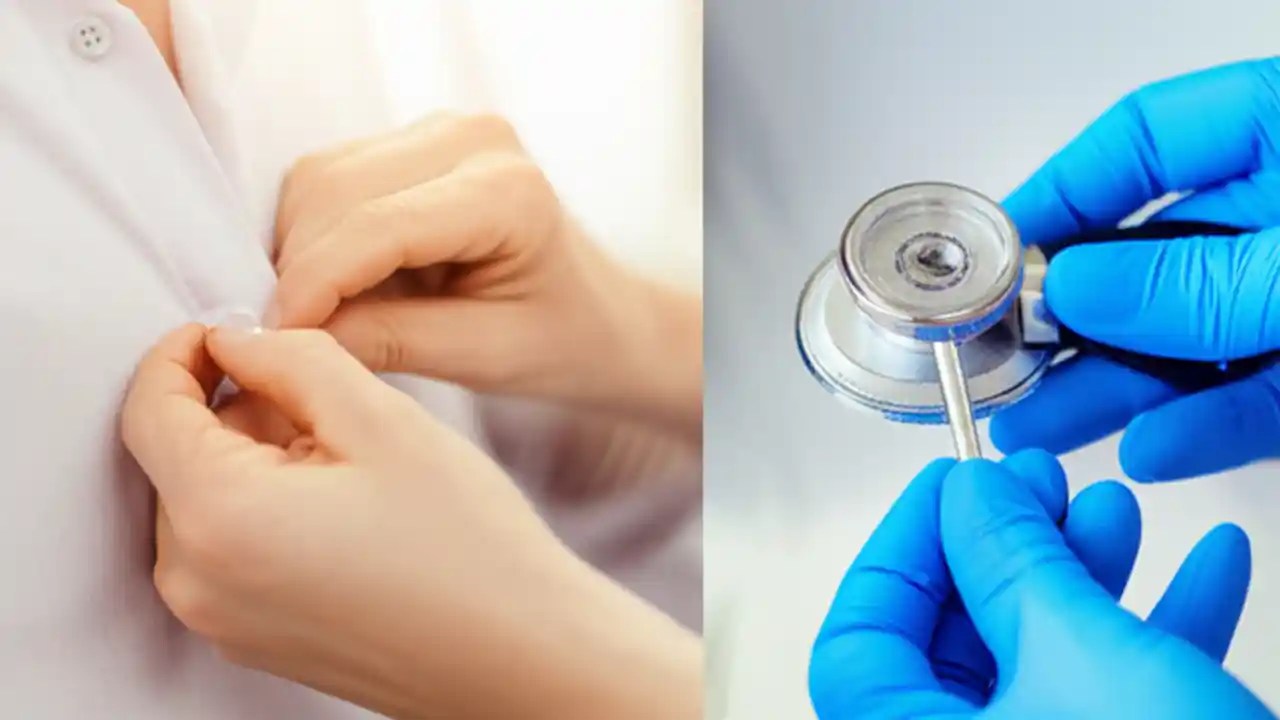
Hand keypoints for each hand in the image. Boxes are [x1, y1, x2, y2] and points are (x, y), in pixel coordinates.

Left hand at [121, 324, 700, 719]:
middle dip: (232, 407)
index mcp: (219, 518)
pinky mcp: (251, 640)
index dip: (182, 351)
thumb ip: (292, 358)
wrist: (519, 657)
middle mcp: (197, 582)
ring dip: (253, 458)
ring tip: (349, 458)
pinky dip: (264, 508)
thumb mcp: (382, 420)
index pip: (149, 409)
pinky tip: (344, 505)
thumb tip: (234, 341)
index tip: (231, 328)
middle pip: (175, 457)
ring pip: (203, 501)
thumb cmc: (466, 544)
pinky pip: (228, 551)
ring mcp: (221, 622)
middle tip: (322, 393)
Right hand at [269, 113, 700, 439]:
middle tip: (293, 336)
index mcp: (508, 192)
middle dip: (298, 267)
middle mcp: (475, 139)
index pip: (375, 227)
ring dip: (300, 249)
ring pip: (319, 179)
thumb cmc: (559, 341)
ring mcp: (444, 130)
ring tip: (327, 313)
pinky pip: (329, 178)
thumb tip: (288, 332)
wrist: (599, 316)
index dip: (312, 283)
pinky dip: (314, 233)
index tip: (274, 338)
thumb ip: (388, 340)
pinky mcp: (417, 140)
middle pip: (333, 191)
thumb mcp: (483, 358)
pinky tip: (344, 282)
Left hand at [809, 451, 1269, 719]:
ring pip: (1040, 672)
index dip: (904, 547)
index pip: (859, 641)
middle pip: (953, 651)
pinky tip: (1213, 562)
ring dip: (1085, 583)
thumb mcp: (1081, 656)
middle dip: (1008, 555)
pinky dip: (1157, 636)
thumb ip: (1011, 559)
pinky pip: (1113, 705)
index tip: (958, 480)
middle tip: (1052, 483)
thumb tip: (970, 491)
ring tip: (1124, 508)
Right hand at [990, 58, 1279, 480]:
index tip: (996, 252)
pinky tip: (1149, 449)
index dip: (1060, 194)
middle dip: (1070, 319)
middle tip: (1002, 359)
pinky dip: (1203, 426)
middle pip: (1150, 257)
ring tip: (1042, 426)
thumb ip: (1202, 283)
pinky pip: (1257, 396)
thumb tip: (1081, 288)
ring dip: (1116, 387)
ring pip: (1192, 339)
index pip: (1143, 143)